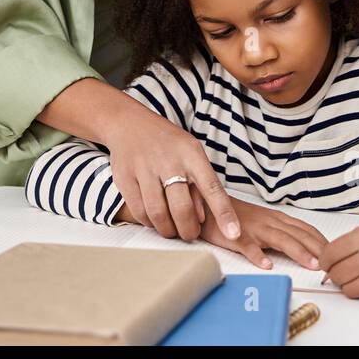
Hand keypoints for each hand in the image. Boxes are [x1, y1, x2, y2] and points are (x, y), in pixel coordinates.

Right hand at [101, 104, 240, 242]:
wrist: (130, 124)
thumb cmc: (168, 144)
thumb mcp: (191, 154)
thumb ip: (199, 185)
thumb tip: (201, 219)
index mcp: (191, 153)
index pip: (212, 187)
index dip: (224, 213)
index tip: (234, 235)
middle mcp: (168, 160)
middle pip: (182, 208)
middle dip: (188, 230)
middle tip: (190, 234)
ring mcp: (144, 168)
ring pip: (158, 213)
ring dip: (168, 230)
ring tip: (172, 229)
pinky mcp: (125, 177)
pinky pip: (139, 211)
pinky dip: (149, 222)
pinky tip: (154, 218)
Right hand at [191, 193, 327, 271]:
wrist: (206, 206)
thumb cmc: (236, 217)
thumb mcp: (263, 221)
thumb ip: (281, 231)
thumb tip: (303, 244)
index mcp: (276, 218)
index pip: (305, 229)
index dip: (322, 241)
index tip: (336, 253)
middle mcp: (268, 222)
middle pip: (298, 235)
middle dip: (318, 249)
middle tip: (333, 263)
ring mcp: (252, 229)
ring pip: (279, 240)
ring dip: (298, 252)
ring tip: (312, 264)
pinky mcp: (235, 236)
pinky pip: (247, 246)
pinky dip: (258, 256)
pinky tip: (267, 265)